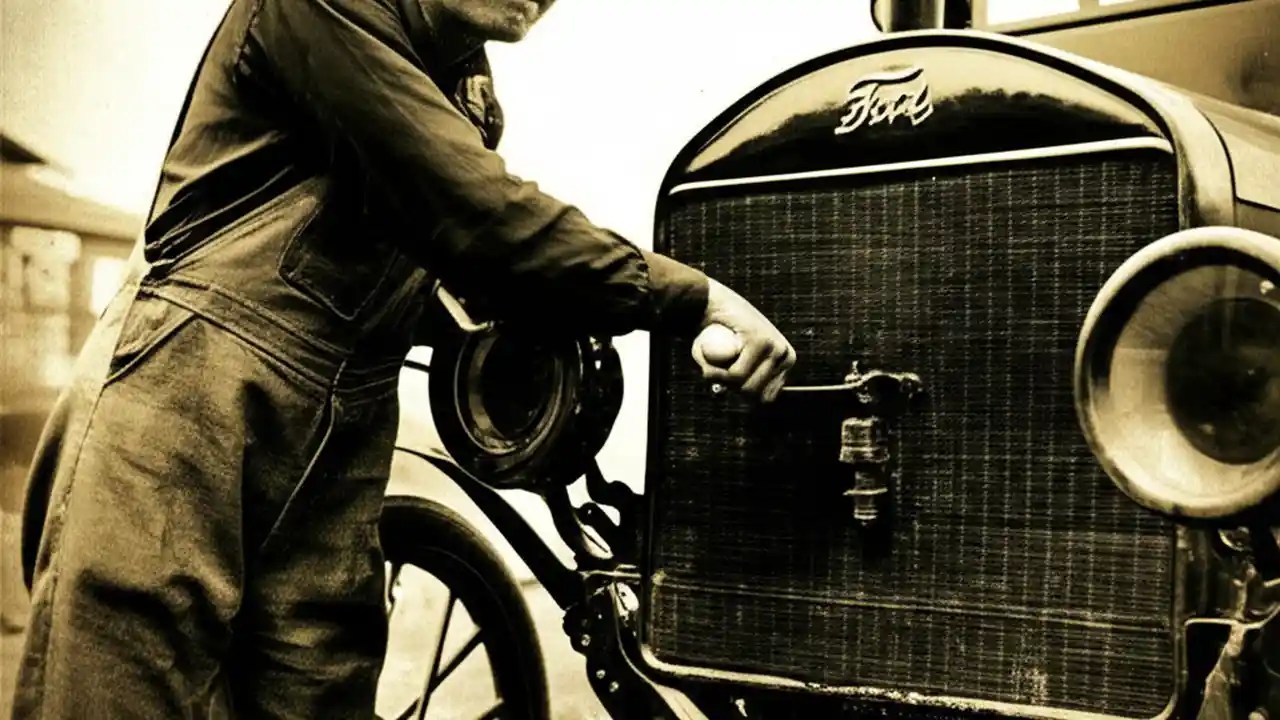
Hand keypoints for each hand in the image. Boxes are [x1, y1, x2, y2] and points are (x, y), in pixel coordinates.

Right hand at [691, 278, 795, 401]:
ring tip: (712, 360)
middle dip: (729, 387)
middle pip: (755, 395)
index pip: (766, 398)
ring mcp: (775, 346)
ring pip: (745, 387)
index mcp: (785, 363)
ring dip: (719, 379)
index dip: (741, 391)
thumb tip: (746, 402)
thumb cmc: (716, 337)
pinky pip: (735, 374)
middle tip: (717, 365)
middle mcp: (785, 355)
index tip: (728, 372)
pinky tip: (708, 353)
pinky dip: (714, 372)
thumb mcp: (736, 363)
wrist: (708, 305)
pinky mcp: (759, 341)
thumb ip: (743, 382)